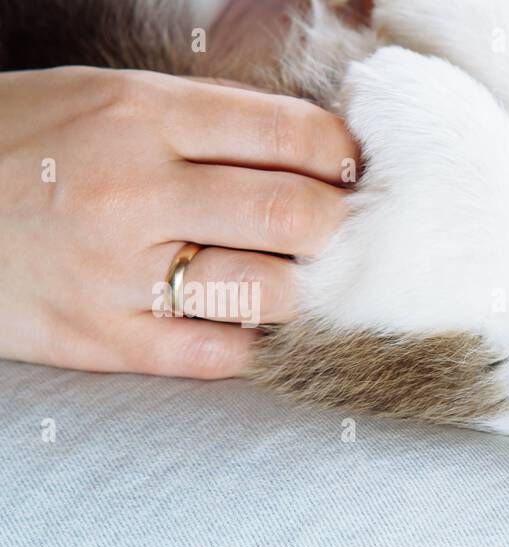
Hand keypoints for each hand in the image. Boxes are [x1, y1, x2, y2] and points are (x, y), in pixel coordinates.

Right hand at [0, 67, 356, 378]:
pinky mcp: (103, 340)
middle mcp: (132, 191)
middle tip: (329, 233)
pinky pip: (222, 356)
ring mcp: (117, 273)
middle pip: (298, 217)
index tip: (348, 174)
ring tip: (279, 275)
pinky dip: (250, 342)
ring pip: (271, 293)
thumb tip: (314, 152)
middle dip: (335, 228)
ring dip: (295, 289)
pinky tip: (241, 320)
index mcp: (138, 114)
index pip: (292, 136)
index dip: (343, 159)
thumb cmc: (21, 146)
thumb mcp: (103, 99)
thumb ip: (204, 123)